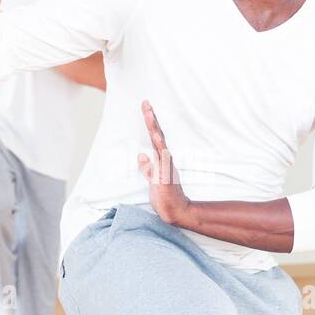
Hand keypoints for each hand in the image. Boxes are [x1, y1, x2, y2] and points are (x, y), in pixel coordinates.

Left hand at [137, 99, 190, 223]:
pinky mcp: (166, 173)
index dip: (150, 123)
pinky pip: (163, 157)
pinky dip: (159, 145)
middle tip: (145, 103)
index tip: (145, 108)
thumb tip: (140, 155)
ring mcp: (166, 165)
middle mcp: (165, 158)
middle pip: (157, 134)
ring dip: (154, 127)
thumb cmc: (164, 196)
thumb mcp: (152, 179)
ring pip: (159, 142)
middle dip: (151, 118)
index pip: (154, 137)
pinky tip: (156, 135)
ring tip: (148, 113)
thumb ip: (147, 167)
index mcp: (161, 159)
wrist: (174, 211)